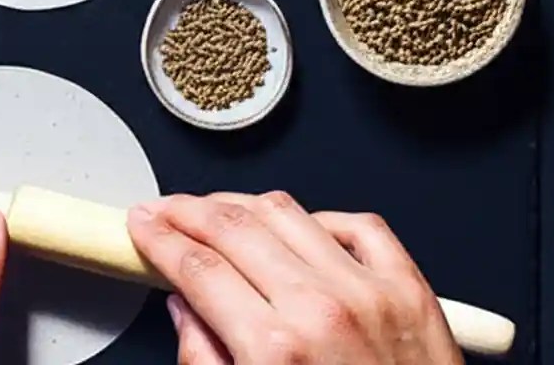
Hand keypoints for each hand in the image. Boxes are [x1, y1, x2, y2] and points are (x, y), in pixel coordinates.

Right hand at [127, 193, 462, 364]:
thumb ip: (203, 358)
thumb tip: (185, 308)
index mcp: (275, 349)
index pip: (197, 264)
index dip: (158, 236)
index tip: (142, 224)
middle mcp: (322, 310)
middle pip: (233, 226)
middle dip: (186, 209)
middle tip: (165, 208)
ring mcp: (371, 293)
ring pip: (287, 211)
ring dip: (240, 203)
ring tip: (218, 211)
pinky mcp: (411, 291)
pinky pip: (358, 225)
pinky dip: (320, 217)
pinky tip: (298, 227)